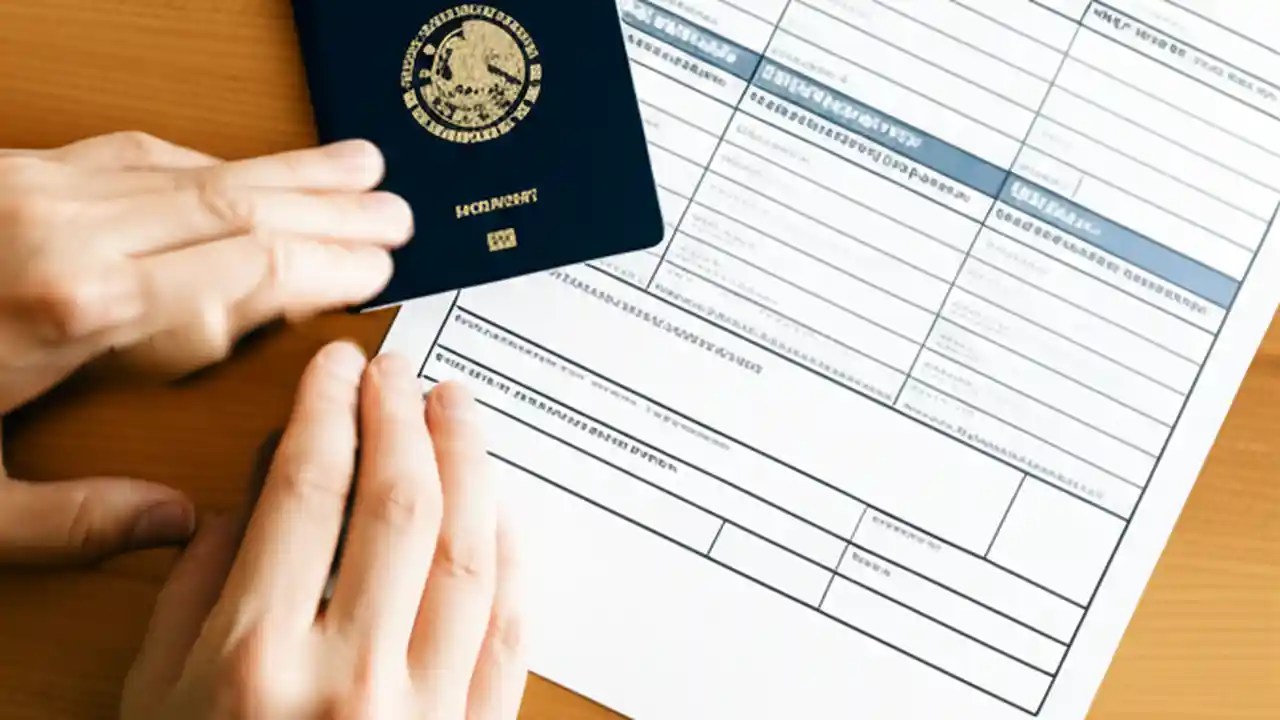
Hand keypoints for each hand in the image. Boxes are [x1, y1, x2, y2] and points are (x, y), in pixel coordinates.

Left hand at [0, 131, 409, 565]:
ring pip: (196, 169)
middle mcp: (65, 231)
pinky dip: (202, 160)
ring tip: (357, 163)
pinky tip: (237, 165)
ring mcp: (34, 189)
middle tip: (396, 207)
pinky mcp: (10, 174)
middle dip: (329, 207)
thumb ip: (71, 523)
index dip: (323, 266)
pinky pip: (133, 154)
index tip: (380, 264)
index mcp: (72, 309)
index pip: (241, 275)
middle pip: (237, 206)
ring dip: (286, 169)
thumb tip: (173, 526)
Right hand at [122, 343, 527, 718]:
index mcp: (256, 659)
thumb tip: (252, 501)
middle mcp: (350, 677)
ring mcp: (426, 709)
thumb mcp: (151, 700)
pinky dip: (515, 558)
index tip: (339, 367)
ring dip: (473, 466)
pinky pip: (512, 629)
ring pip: (472, 553)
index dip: (329, 407)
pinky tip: (502, 512)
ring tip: (460, 412)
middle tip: (405, 373)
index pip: (308, 488)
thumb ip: (191, 592)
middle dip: (406, 418)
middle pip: (401, 504)